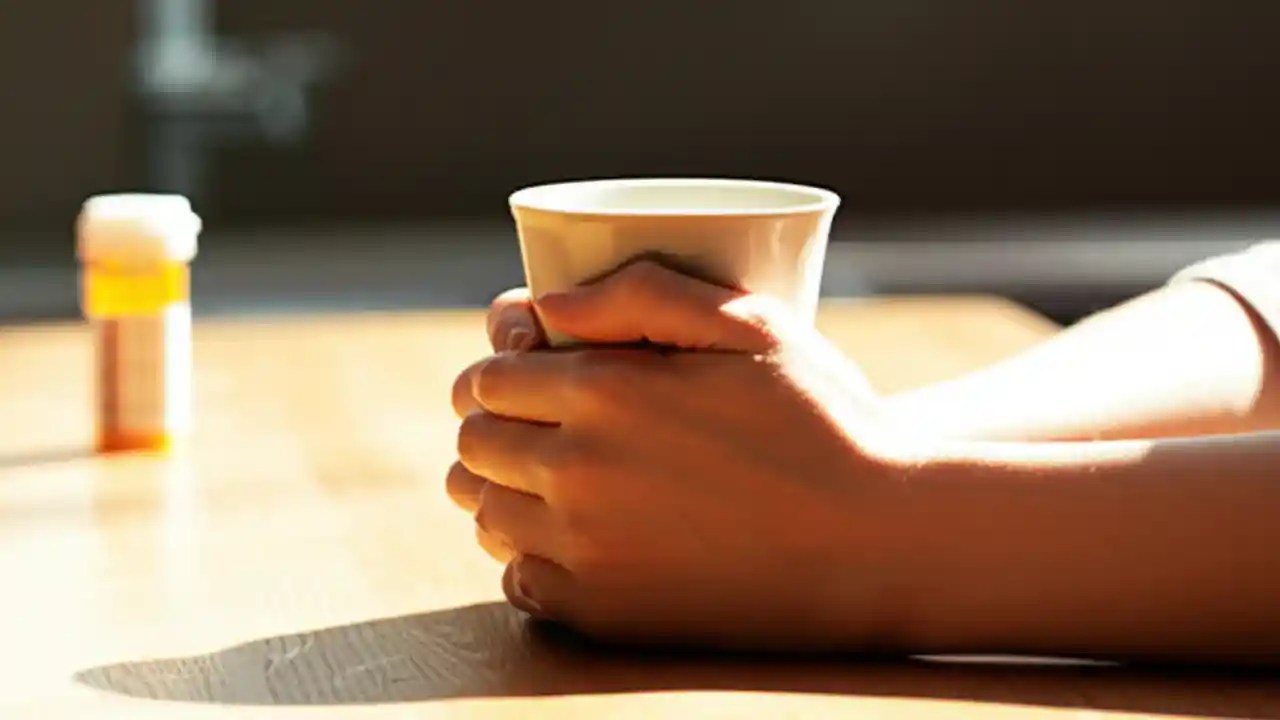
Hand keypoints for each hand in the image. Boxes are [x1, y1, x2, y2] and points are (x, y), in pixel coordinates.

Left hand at [449, 262, 901, 648]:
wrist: (880, 541)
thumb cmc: (822, 420)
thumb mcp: (752, 323)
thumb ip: (640, 294)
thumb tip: (543, 304)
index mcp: (604, 391)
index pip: (487, 380)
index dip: (499, 374)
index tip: (524, 379)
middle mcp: (577, 471)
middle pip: (473, 446)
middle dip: (494, 427)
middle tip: (536, 428)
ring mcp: (585, 550)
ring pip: (484, 513)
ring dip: (504, 491)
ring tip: (552, 483)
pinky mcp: (602, 613)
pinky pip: (517, 581)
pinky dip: (531, 558)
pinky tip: (578, 542)